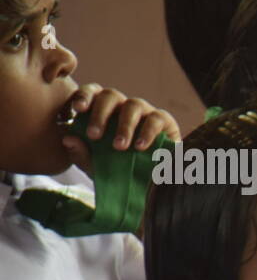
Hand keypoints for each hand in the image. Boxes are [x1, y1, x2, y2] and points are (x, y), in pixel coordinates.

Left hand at [60, 83, 180, 173]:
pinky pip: (156, 119)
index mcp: (102, 109)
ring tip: (119, 146)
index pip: (91, 92)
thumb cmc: (116, 170)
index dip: (84, 96)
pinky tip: (140, 147)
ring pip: (133, 105)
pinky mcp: (165, 122)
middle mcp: (122, 106)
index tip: (77, 109)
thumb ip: (80, 153)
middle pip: (110, 96)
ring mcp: (144, 112)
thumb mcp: (93, 166)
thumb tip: (68, 139)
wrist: (146, 186)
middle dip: (100, 114)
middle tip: (94, 135)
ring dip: (124, 125)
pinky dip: (147, 132)